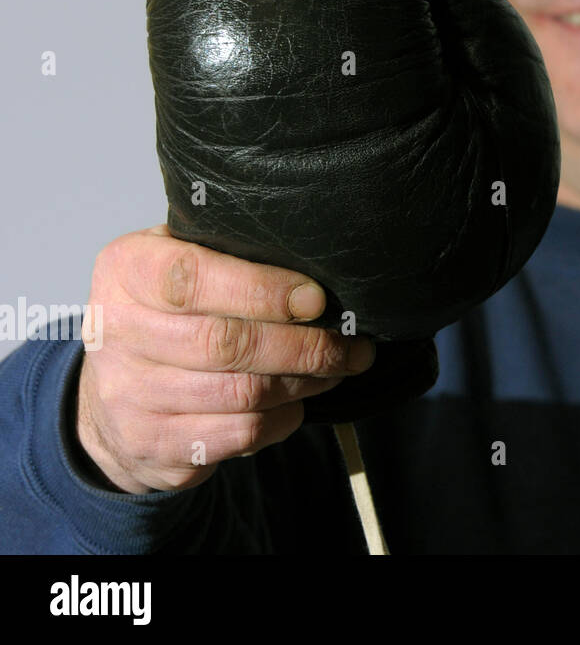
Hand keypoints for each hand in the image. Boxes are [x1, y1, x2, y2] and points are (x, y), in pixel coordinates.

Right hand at [77, 225, 373, 493]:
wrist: (109, 392)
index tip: (316, 300)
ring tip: (336, 368)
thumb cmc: (166, 310)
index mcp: (127, 271)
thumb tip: (318, 263)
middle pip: (226, 344)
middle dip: (306, 346)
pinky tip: (298, 401)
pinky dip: (283, 418)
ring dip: (304, 382)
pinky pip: (238, 433)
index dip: (262, 290)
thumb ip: (230, 252)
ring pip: (241, 394)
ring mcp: (128, 396)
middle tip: (351, 344)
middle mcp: (117, 333)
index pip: (191, 279)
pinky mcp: (151, 444)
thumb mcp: (180, 257)